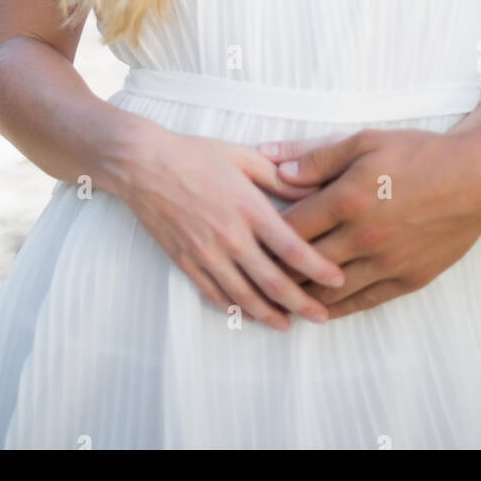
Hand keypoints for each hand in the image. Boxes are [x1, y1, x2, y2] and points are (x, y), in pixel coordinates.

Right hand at [111, 126, 345, 331]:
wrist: (142, 164)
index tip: (338, 280)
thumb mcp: (243, 157)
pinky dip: (234, 309)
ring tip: (288, 324)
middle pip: (272, 282)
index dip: (318, 269)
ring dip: (269, 315)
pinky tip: (248, 314)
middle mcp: (229, 237)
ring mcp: (205, 253)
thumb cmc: (194, 155)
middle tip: (322, 316)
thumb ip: (280, 178)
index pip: (292, 248)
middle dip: (301, 304)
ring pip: (243, 296)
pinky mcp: (185, 261)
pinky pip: (214, 294)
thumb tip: (315, 188)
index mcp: (248, 208)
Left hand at [257, 125, 480, 319]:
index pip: (292, 227)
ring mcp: (387, 263)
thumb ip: (315, 156)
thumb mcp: (364, 142)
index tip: (247, 238)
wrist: (476, 180)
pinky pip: (363, 302)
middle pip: (305, 264)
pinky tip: (320, 308)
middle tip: (253, 273)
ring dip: (301, 296)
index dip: (265, 235)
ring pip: (330, 291)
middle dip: (276, 270)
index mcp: (349, 199)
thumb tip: (273, 164)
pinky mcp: (407, 280)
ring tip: (278, 297)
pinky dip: (336, 308)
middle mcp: (364, 237)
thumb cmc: (419, 154)